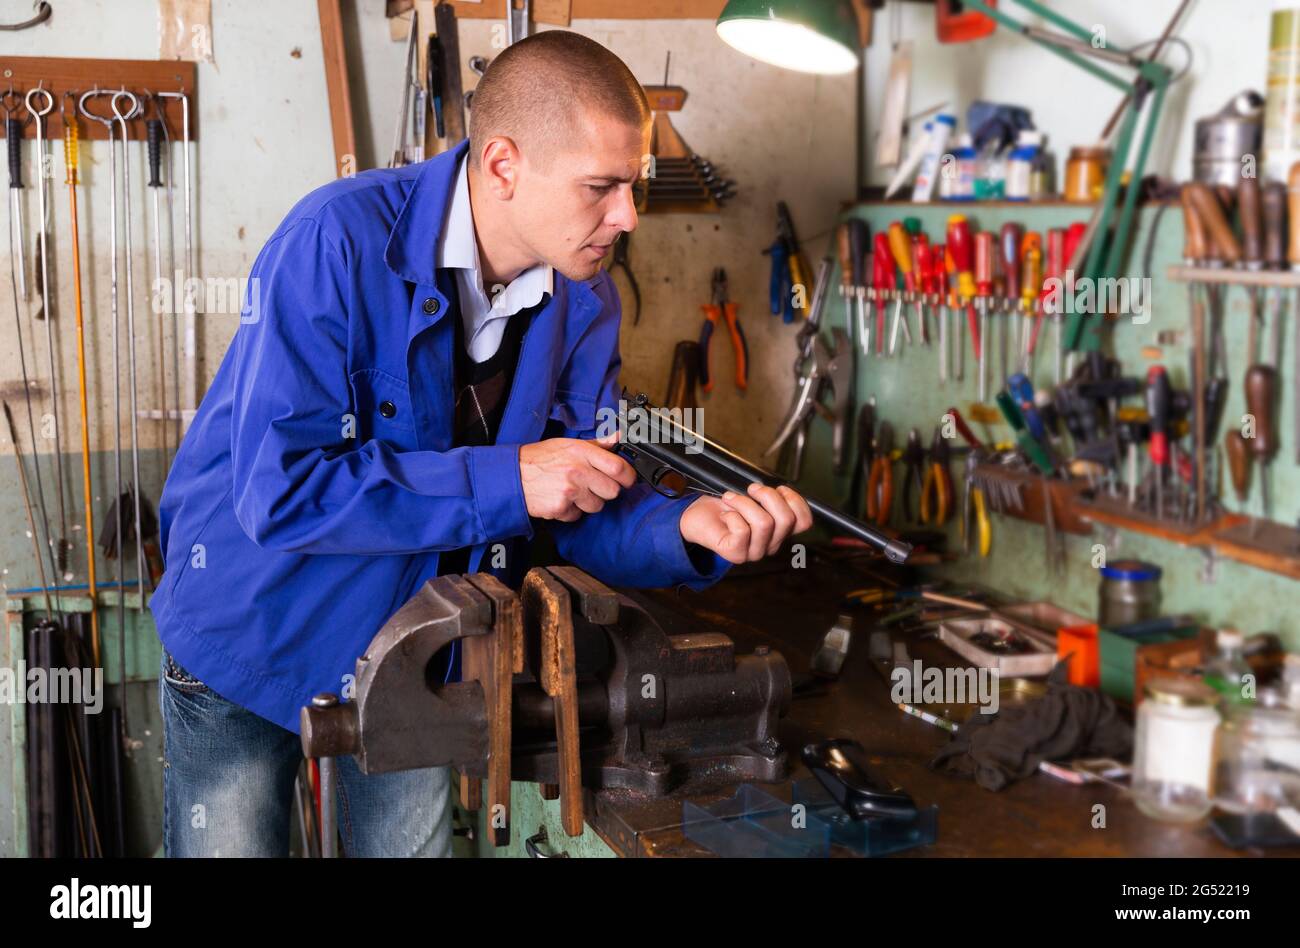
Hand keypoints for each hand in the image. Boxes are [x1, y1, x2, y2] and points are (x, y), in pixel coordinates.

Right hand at [519, 433, 636, 521]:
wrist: (512, 475)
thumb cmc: (539, 459)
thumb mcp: (567, 445)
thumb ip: (596, 445)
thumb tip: (617, 438)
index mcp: (582, 452)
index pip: (618, 467)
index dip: (628, 476)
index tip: (626, 479)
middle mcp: (578, 470)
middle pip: (612, 491)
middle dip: (605, 491)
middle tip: (591, 486)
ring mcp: (570, 490)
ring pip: (597, 506)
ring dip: (588, 503)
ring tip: (572, 492)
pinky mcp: (560, 507)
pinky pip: (577, 516)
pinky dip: (570, 511)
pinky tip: (560, 499)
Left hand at [679, 483, 813, 563]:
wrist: (698, 515)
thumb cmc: (727, 505)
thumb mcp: (755, 498)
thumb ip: (773, 498)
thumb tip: (783, 491)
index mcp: (779, 532)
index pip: (805, 522)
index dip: (796, 500)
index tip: (779, 489)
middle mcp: (769, 545)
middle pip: (786, 519)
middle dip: (768, 495)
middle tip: (751, 489)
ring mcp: (753, 552)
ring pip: (764, 523)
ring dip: (746, 503)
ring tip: (732, 498)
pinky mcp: (735, 553)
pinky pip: (743, 530)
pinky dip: (733, 513)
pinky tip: (725, 513)